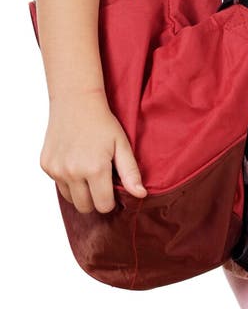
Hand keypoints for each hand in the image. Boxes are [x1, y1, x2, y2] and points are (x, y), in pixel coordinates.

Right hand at [40, 90, 146, 213]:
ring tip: (88, 170)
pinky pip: (58, 184)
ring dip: (80, 191)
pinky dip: (67, 179)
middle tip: (101, 180)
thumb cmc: (103, 122)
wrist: (76, 101)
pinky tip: (75, 161)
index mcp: (94, 169)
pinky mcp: (45, 165)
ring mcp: (56, 170)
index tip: (113, 188)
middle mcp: (72, 172)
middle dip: (95, 199)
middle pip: (85, 207)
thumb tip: (140, 195)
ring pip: (70, 198)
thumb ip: (130, 173)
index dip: (111, 200)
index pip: (103, 206)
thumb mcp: (122, 145)